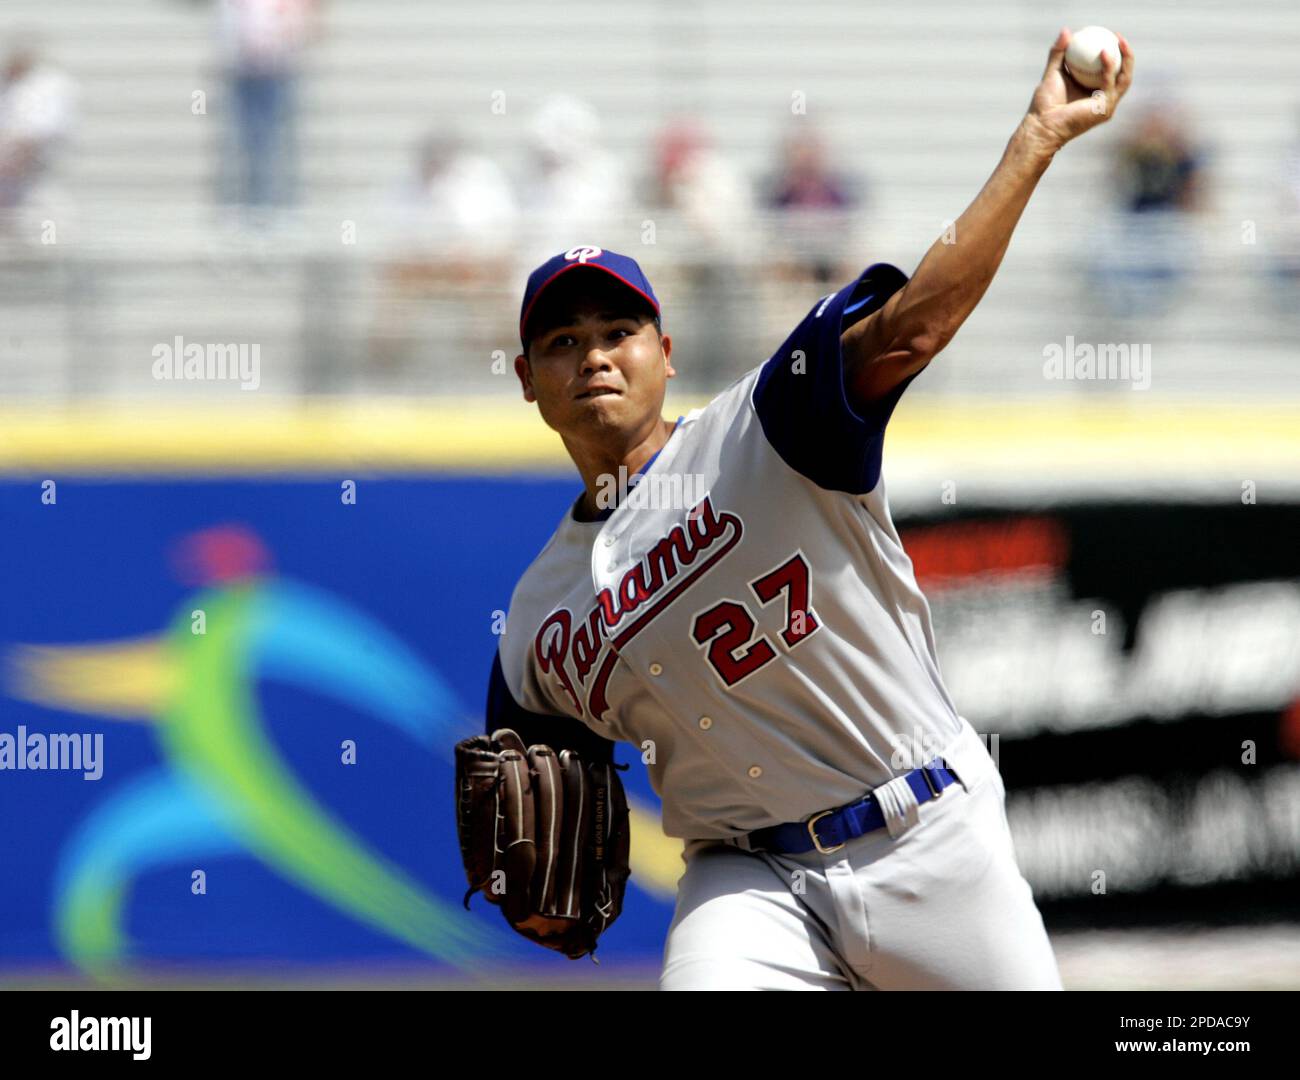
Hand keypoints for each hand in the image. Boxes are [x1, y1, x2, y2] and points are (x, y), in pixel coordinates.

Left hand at [1023, 27, 1134, 154]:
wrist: (1042, 125)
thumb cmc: (1045, 103)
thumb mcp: (1053, 72)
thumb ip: (1059, 52)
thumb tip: (1066, 30)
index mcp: (1095, 92)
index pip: (1112, 71)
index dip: (1115, 53)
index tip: (1109, 35)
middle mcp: (1104, 99)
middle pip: (1124, 74)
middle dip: (1127, 54)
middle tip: (1119, 37)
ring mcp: (1106, 105)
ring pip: (1124, 79)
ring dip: (1125, 59)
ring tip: (1118, 41)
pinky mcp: (1104, 109)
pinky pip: (1110, 84)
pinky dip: (1109, 68)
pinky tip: (1105, 53)